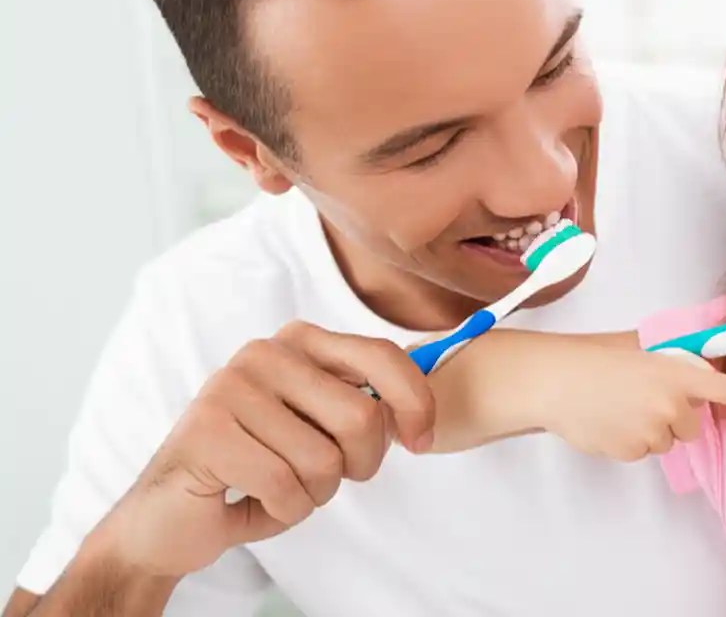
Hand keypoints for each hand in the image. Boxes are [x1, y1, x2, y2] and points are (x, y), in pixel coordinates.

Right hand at [87, 321, 434, 579]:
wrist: (169, 519)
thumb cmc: (258, 471)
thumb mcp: (319, 428)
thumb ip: (362, 406)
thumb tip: (417, 415)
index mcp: (299, 342)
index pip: (382, 356)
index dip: (416, 403)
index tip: (420, 441)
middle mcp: (265, 353)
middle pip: (363, 416)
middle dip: (358, 465)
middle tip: (325, 478)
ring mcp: (231, 387)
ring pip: (325, 461)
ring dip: (313, 494)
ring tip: (278, 487)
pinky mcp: (207, 430)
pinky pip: (286, 488)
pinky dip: (281, 512)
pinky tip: (249, 501)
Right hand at [533, 342, 725, 461]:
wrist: (557, 382)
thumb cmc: (595, 359)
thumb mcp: (638, 348)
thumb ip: (671, 360)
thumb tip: (698, 367)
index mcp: (674, 374)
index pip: (722, 389)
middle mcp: (670, 405)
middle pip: (692, 425)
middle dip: (676, 416)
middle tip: (645, 399)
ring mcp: (651, 432)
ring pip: (666, 441)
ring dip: (651, 430)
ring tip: (619, 409)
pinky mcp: (632, 451)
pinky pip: (642, 451)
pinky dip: (630, 441)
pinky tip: (608, 423)